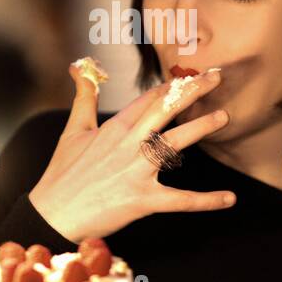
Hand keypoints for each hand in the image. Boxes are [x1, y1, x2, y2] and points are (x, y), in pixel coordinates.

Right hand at [28, 64, 236, 243]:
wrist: (52, 215)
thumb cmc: (62, 174)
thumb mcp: (73, 131)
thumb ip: (83, 97)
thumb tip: (77, 66)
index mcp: (114, 127)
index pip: (149, 98)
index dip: (172, 84)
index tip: (193, 73)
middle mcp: (128, 144)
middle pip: (165, 109)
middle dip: (192, 90)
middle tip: (217, 76)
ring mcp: (136, 171)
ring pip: (175, 143)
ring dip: (201, 128)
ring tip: (224, 116)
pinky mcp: (141, 199)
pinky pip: (179, 200)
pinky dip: (206, 201)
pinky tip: (229, 198)